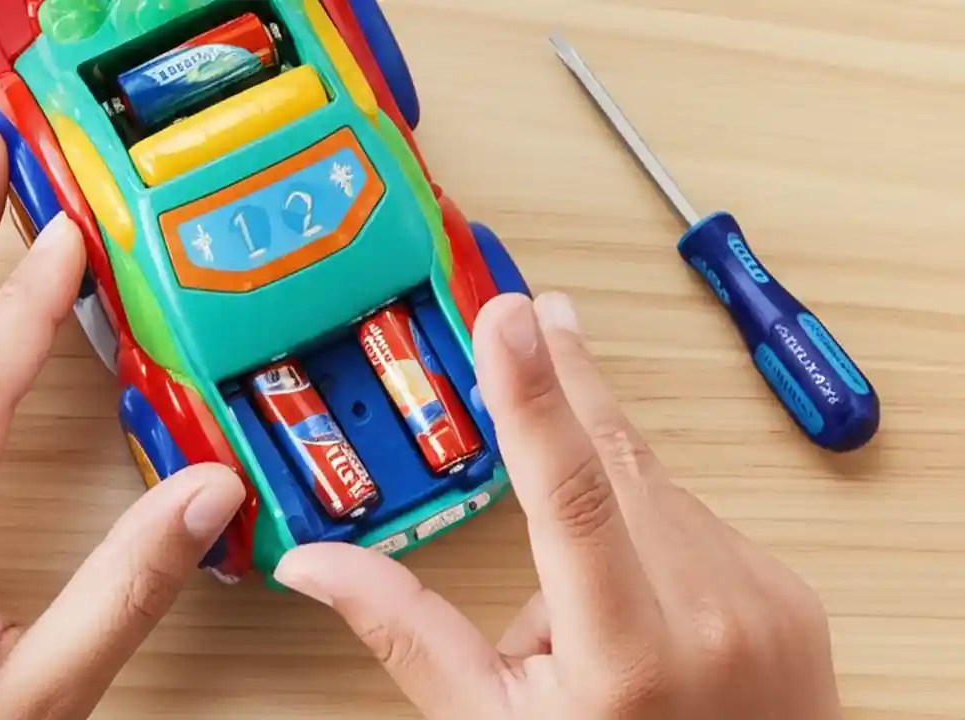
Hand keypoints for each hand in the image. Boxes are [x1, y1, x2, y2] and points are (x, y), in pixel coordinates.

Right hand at [275, 293, 841, 718]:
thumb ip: (409, 636)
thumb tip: (317, 564)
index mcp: (627, 659)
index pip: (571, 500)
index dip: (532, 400)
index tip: (509, 319)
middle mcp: (710, 616)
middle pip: (616, 462)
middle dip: (566, 389)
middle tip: (532, 314)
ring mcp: (761, 598)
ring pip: (652, 498)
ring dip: (603, 515)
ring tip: (581, 605)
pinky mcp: (787, 590)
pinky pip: (697, 526)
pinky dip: (653, 542)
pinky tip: (640, 600)